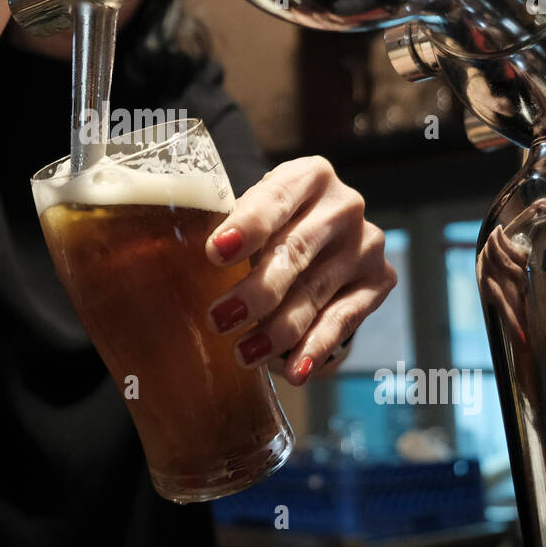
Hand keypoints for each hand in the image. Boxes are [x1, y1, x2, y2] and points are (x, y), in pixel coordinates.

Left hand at [204, 157, 396, 386]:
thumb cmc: (270, 224)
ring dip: (278, 329)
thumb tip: (166, 264)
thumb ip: (224, 228)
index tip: (216, 253)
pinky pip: (344, 320)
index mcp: (308, 175)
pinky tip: (294, 371)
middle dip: (256, 290)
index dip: (247, 226)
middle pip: (295, 251)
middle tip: (219, 320)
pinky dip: (316, 348)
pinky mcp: (379, 280)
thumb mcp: (250, 212)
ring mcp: (366, 244)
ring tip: (243, 354)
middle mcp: (344, 205)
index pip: (276, 198)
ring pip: (315, 292)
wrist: (322, 236)